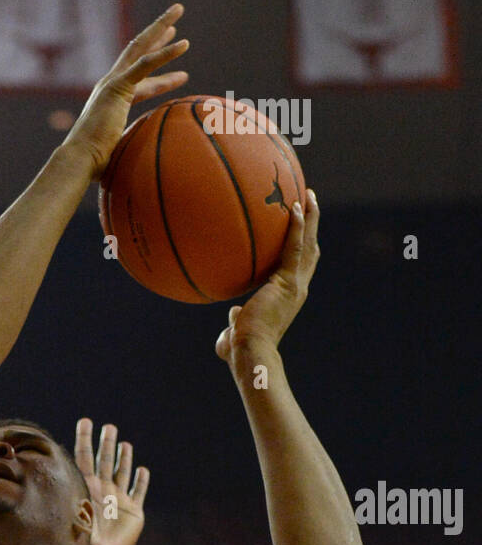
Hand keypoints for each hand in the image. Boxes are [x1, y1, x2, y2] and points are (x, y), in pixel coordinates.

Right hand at [63, 4, 188, 179]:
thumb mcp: (118, 155)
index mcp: (111, 99)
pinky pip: (146, 65)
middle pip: (138, 50)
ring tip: (178, 11)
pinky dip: (166, 54)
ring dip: (161, 27)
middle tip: (175, 18)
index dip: (161, 70)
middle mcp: (109, 85)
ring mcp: (112, 83)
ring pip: (141, 47)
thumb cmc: (93, 167)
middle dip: (157, 32)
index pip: (140, 79)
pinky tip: (184, 44)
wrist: (79, 163)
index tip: (179, 64)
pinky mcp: (117, 87)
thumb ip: (129, 153)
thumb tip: (141, 175)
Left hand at [74, 418, 148, 544]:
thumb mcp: (72, 516)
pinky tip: (142, 470)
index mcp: (87, 487)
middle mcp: (103, 489)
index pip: (83, 456)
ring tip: (124, 443)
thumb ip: (69, 500)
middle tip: (108, 427)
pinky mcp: (133, 511)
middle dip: (106, 443)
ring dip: (124, 457)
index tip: (85, 421)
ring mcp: (118, 500)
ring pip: (122, 473)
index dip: (84, 438)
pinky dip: (141, 481)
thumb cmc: (82, 541)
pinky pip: (139, 492)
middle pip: (105, 460)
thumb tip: (52, 485)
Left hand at [216, 190, 320, 365]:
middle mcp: (298, 287)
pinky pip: (294, 248)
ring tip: (308, 193)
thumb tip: (232, 314)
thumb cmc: (241, 347)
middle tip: (309, 199)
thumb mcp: (239, 328)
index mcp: (289, 295)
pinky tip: (296, 207)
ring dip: (310, 217)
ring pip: (308, 243)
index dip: (303, 243)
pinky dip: (297, 227)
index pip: (299, 264)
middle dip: (312, 223)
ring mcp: (296, 284)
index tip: (301, 226)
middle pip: (310, 247)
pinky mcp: (288, 282)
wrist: (250, 352)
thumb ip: (237, 319)